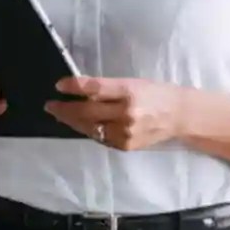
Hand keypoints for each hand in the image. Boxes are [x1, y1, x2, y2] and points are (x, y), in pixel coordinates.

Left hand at [45, 76, 191, 151]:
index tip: (59, 85)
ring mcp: (125, 132)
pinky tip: (79, 124)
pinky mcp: (125, 146)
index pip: (95, 88)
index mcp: (129, 90)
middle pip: (87, 111)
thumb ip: (108, 88)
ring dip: (72, 121)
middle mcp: (126, 112)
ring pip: (90, 127)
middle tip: (50, 105)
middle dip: (65, 108)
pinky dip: (87, 130)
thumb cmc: (154, 93)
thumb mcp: (132, 83)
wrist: (179, 115)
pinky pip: (99, 138)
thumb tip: (80, 90)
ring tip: (60, 114)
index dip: (74, 86)